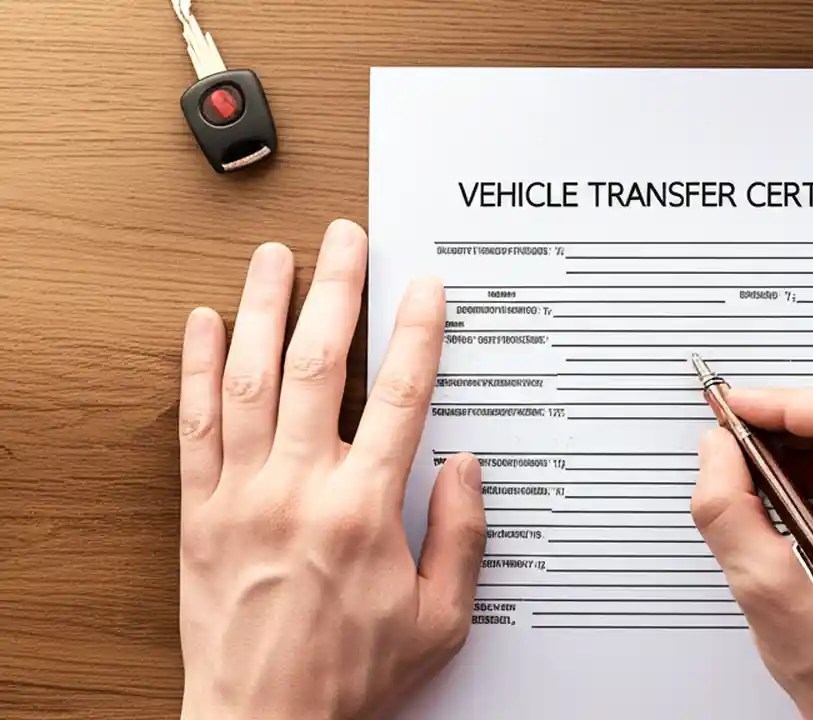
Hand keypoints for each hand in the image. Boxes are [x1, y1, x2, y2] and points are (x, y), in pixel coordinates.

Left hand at [177, 220, 484, 719]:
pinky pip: (195, 424)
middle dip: (336, 291)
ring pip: (251, 379)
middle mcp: (298, 488)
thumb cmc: (349, 675)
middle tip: (345, 240)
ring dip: (264, 308)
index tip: (423, 289)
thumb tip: (464, 467)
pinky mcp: (199, 512)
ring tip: (274, 256)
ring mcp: (241, 495)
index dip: (416, 332)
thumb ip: (461, 536)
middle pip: (320, 365)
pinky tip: (205, 324)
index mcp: (363, 510)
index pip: (399, 396)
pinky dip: (198, 368)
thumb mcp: (438, 620)